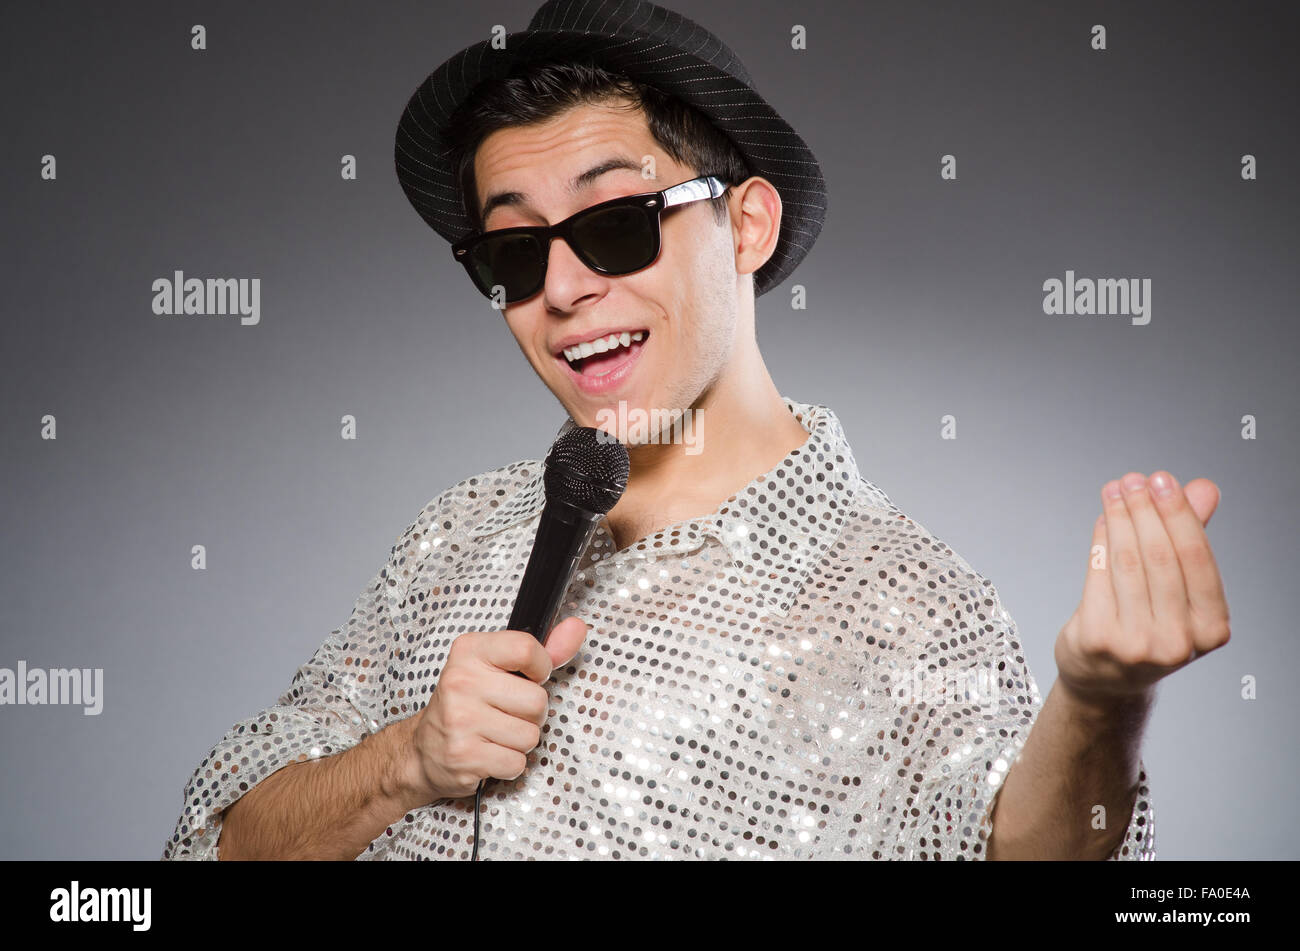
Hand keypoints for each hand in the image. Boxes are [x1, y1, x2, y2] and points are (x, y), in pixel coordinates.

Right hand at [401, 616, 587, 801]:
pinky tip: (488, 752)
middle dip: (531, 714)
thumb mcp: (499, 666)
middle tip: (505, 712)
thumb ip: (543, 649)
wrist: (424, 749)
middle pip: (537, 701)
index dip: (540, 668)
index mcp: (470, 650)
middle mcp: (461, 681)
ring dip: (520, 741)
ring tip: (495, 733)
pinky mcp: (464, 756)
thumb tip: (577, 628)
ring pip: (530, 735)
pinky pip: (516, 762)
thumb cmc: (469, 703)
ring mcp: (460, 719)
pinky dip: (509, 763)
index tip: (528, 676)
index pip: (527, 649)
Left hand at [1054, 471, 1229, 707]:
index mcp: (1211, 628)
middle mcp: (1178, 641)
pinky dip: (1100, 541)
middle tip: (1132, 480)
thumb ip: (1190, 539)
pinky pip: (1098, 576)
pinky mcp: (1098, 640)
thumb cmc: (1148, 625)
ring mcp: (1136, 644)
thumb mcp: (1180, 590)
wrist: (1106, 679)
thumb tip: (1204, 489)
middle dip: (1144, 509)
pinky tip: (1103, 520)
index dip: (1177, 512)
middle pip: (1159, 556)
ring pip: (1127, 563)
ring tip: (1114, 491)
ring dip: (1119, 518)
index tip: (1162, 479)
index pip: (1196, 557)